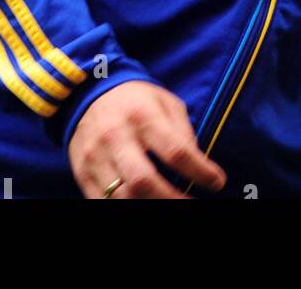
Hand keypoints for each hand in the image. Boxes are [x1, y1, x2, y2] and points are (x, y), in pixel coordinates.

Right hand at [68, 80, 225, 198]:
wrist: (88, 93)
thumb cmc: (136, 100)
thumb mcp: (165, 102)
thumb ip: (182, 130)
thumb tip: (199, 161)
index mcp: (143, 116)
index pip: (175, 150)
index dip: (200, 171)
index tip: (217, 182)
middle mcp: (117, 137)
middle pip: (144, 181)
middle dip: (172, 200)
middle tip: (192, 204)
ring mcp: (96, 158)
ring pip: (122, 197)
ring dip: (150, 207)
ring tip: (171, 205)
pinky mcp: (83, 174)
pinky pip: (102, 202)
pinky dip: (125, 208)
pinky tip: (143, 205)